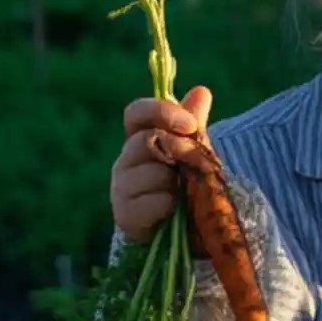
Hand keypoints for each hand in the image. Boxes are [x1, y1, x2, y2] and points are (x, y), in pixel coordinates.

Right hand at [110, 86, 212, 243]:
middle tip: (190, 168)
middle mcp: (124, 161)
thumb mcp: (194, 151)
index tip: (190, 124)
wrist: (180, 229)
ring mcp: (120, 188)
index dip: (161, 112)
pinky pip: (154, 202)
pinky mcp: (125, 216)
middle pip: (145, 141)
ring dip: (176, 183)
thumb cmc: (185, 184)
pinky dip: (171, 205)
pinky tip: (174, 210)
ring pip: (153, 173)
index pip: (136, 112)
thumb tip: (201, 91)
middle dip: (177, 154)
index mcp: (138, 138)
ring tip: (181, 193)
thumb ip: (193, 123)